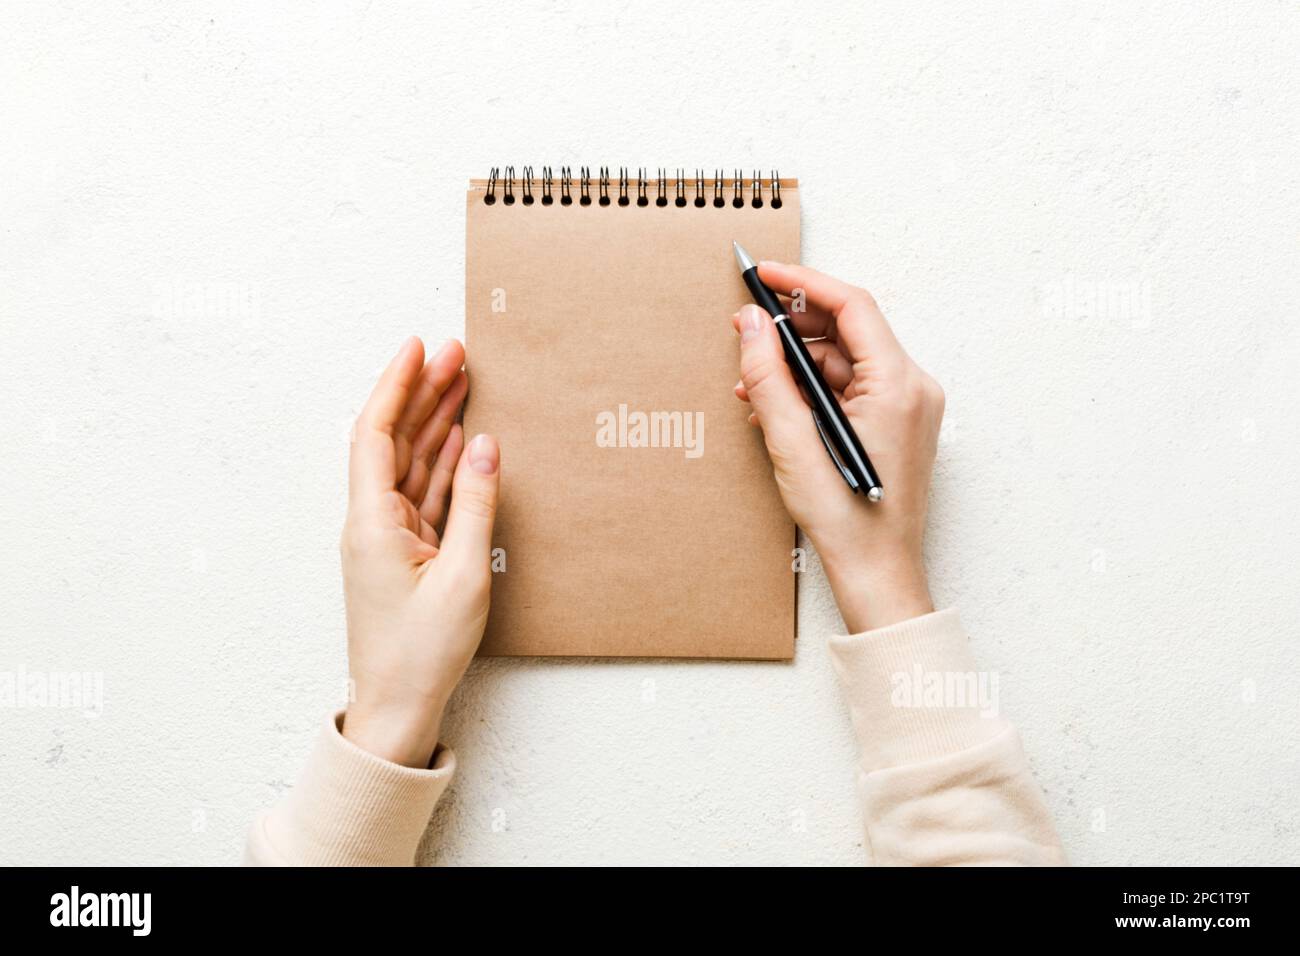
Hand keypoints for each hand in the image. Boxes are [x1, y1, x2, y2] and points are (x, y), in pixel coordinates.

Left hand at [339, 337, 499, 767]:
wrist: (398, 706)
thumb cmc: (423, 652)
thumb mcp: (464, 576)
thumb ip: (477, 504)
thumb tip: (485, 445)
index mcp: (372, 523)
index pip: (376, 434)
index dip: (395, 385)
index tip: (417, 347)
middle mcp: (373, 522)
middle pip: (394, 440)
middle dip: (421, 392)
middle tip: (453, 351)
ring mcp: (388, 537)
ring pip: (410, 463)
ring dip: (433, 422)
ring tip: (461, 380)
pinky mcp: (406, 554)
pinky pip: (424, 494)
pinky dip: (442, 463)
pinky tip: (460, 439)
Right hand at [731, 262, 943, 632]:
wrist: (877, 574)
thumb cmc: (846, 520)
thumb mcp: (791, 442)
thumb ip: (768, 375)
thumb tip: (751, 323)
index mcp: (899, 385)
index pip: (852, 306)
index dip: (803, 282)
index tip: (764, 273)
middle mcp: (913, 388)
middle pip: (849, 330)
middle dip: (794, 325)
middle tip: (746, 325)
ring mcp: (908, 407)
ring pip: (846, 360)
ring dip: (797, 363)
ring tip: (752, 380)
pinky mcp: (897, 424)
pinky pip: (851, 387)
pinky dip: (814, 388)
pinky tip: (776, 403)